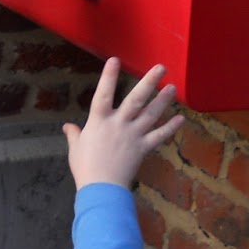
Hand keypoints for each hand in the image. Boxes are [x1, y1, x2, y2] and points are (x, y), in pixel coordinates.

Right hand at [63, 59, 183, 190]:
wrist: (101, 188)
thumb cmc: (85, 168)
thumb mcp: (75, 148)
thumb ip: (74, 135)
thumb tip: (68, 127)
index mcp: (98, 121)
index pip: (103, 94)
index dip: (108, 76)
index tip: (115, 60)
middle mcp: (118, 124)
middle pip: (136, 99)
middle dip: (149, 82)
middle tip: (161, 68)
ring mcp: (133, 135)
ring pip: (151, 114)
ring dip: (163, 100)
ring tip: (172, 87)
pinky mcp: (143, 148)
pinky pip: (159, 136)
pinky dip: (170, 128)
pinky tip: (181, 118)